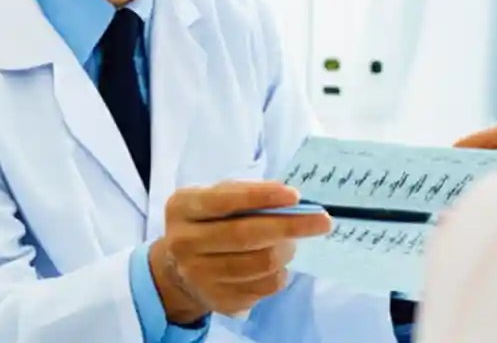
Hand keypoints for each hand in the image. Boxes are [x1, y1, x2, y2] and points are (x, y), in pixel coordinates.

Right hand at [148, 181, 331, 321]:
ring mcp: (199, 276)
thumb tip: (290, 201)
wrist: (175, 269)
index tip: (294, 195)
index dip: (260, 197)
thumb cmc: (205, 223)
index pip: (223, 201)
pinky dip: (280, 273)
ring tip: (291, 243)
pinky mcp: (218, 300)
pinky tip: (277, 264)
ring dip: (286, 251)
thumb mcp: (211, 199)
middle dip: (289, 226)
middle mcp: (185, 243)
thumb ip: (243, 195)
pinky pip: (263, 287)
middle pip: (245, 235)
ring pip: (259, 264)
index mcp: (182, 208)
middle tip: (321, 221)